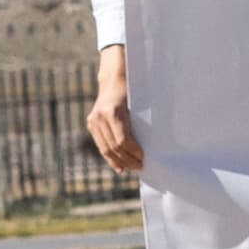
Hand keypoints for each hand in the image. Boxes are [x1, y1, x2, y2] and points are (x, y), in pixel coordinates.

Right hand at [87, 44, 142, 173]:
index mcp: (113, 112)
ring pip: (105, 148)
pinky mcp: (91, 124)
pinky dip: (109, 157)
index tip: (143, 157)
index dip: (133, 151)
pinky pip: (101, 144)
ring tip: (131, 168)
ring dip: (119, 161)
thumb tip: (157, 140)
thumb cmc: (133, 90)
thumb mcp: (140, 103)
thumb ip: (144, 120)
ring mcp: (93, 121)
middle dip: (127, 159)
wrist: (113, 79)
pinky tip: (119, 167)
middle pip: (113, 146)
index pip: (122, 139)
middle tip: (140, 166)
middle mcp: (100, 117)